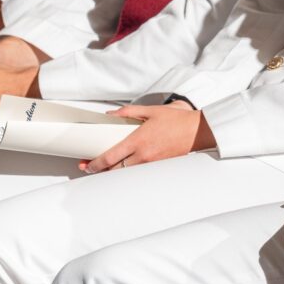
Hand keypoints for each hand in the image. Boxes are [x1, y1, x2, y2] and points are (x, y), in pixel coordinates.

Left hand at [78, 103, 214, 172]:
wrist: (196, 131)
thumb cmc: (176, 120)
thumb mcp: (151, 111)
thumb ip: (128, 112)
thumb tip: (111, 115)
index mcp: (138, 140)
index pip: (111, 157)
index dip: (95, 164)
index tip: (87, 164)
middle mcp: (143, 155)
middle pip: (115, 170)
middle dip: (99, 170)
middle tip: (89, 167)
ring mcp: (151, 163)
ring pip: (126, 173)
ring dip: (113, 171)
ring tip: (103, 167)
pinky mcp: (158, 167)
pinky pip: (138, 172)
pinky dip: (128, 171)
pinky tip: (123, 166)